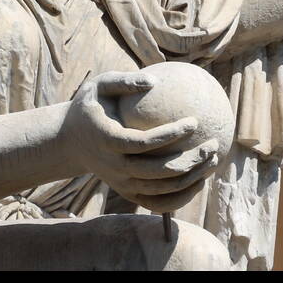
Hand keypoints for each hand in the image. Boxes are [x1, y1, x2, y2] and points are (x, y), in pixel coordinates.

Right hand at [63, 71, 221, 213]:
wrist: (69, 141)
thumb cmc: (91, 106)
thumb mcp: (98, 85)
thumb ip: (124, 81)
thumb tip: (154, 79)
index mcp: (108, 141)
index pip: (143, 143)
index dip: (170, 135)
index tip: (194, 121)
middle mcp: (114, 167)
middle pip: (158, 172)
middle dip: (190, 161)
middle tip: (213, 144)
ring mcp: (121, 184)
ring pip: (162, 190)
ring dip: (192, 178)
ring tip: (213, 159)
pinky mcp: (127, 193)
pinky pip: (158, 202)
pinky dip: (182, 195)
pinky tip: (201, 178)